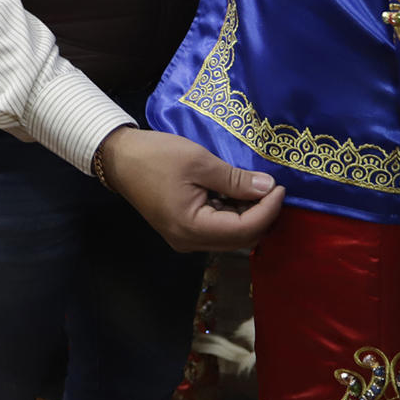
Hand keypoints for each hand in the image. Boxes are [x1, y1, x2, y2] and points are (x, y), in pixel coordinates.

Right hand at [96, 126, 284, 251]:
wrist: (118, 158)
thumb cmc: (156, 156)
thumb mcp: (199, 162)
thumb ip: (235, 179)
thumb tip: (268, 187)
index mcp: (192, 228)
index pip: (245, 229)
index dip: (269, 210)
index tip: (280, 186)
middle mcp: (190, 242)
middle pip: (241, 239)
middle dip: (262, 215)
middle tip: (272, 187)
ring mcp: (186, 239)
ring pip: (231, 236)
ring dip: (249, 216)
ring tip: (256, 188)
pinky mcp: (183, 230)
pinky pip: (217, 229)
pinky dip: (232, 214)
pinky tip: (237, 194)